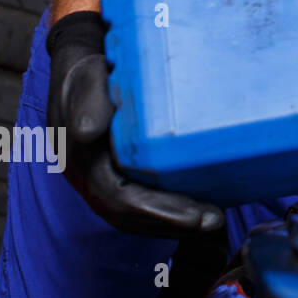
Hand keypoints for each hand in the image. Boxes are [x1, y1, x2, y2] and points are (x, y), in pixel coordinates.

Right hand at [45, 11, 225, 238]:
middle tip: (216, 221)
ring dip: (175, 223)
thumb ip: (87, 101)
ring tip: (215, 221)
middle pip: (132, 216)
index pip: (119, 200)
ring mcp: (103, 181)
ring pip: (137, 217)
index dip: (157, 212)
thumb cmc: (88, 74)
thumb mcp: (85, 79)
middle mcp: (90, 180)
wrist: (81, 74)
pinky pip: (143, 203)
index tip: (195, 215)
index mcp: (81, 162)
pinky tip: (201, 206)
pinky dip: (170, 212)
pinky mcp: (118, 176)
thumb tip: (87, 132)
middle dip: (175, 223)